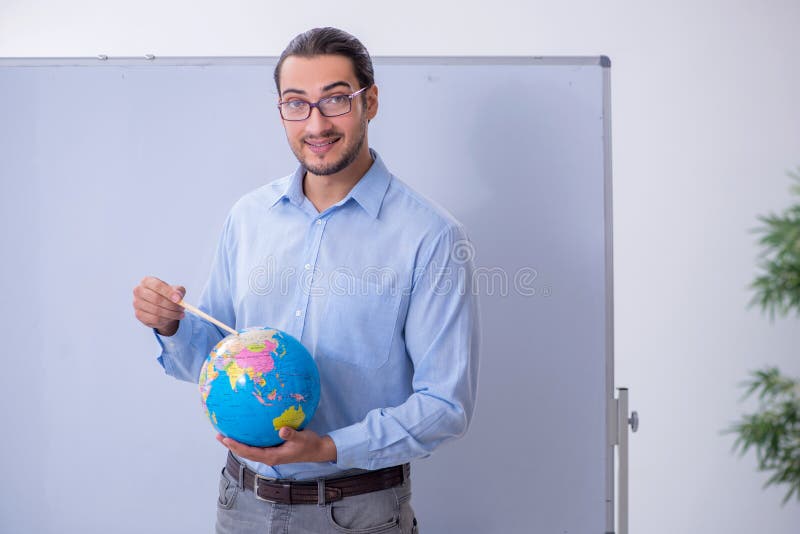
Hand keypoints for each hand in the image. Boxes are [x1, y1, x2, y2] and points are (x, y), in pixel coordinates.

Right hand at [132, 276, 185, 335]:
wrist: (161, 307)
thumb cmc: (168, 296)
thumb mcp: (176, 291)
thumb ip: (179, 291)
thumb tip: (178, 296)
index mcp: (147, 281)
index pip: (157, 286)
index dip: (168, 293)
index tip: (178, 300)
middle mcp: (139, 291)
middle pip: (156, 299)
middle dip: (172, 305)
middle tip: (182, 309)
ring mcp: (137, 303)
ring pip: (156, 311)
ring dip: (171, 314)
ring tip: (180, 314)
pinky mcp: (138, 314)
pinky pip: (154, 319)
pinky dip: (165, 320)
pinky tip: (171, 318)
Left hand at [216, 427, 336, 465]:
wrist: (317, 450)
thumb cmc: (309, 444)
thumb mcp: (302, 438)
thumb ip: (291, 434)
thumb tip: (281, 430)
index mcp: (273, 457)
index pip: (250, 452)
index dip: (237, 446)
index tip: (226, 439)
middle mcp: (269, 457)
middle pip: (245, 452)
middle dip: (232, 445)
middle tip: (219, 435)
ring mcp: (270, 454)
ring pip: (250, 450)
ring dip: (238, 444)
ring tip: (226, 435)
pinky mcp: (273, 449)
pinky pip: (257, 445)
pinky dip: (248, 440)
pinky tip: (246, 431)